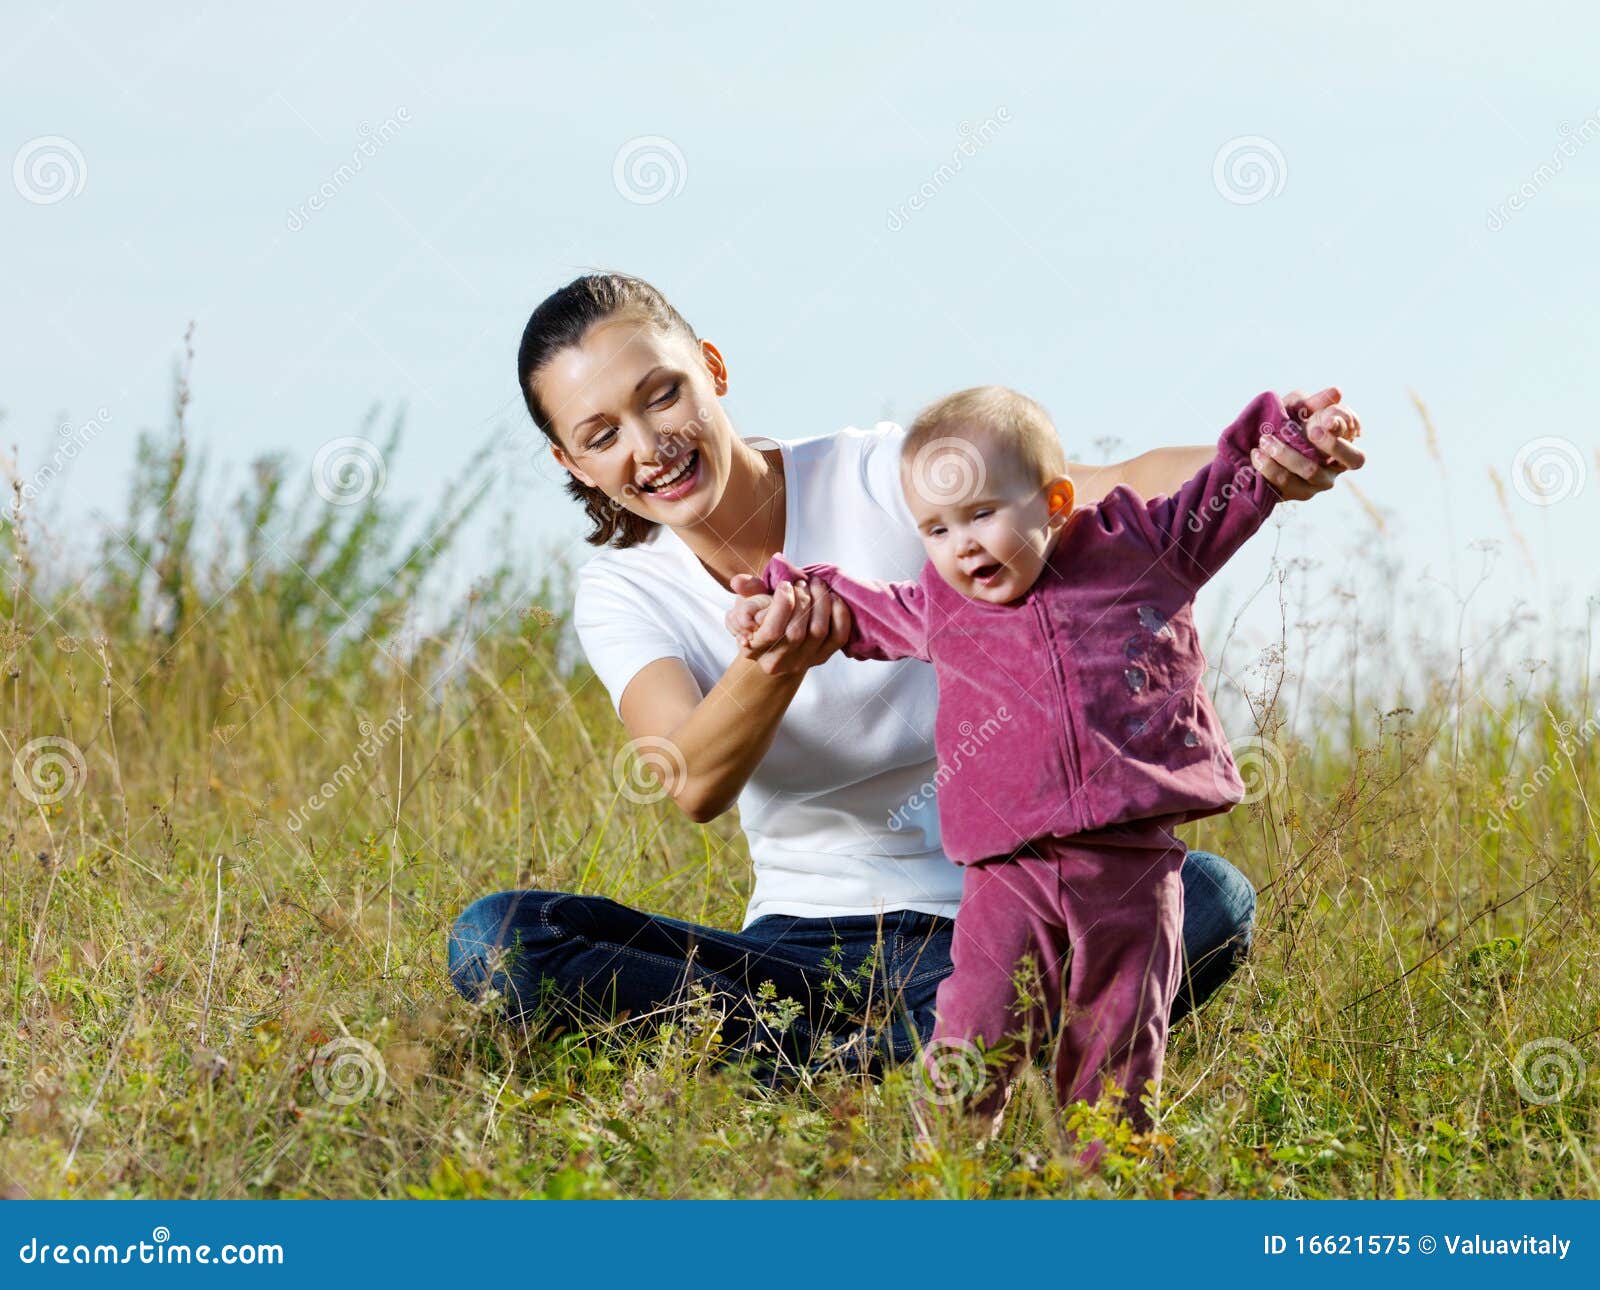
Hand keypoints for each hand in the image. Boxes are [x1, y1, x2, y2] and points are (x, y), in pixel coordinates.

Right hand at [726, 572, 851, 675]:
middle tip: (801, 583)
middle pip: (796, 632)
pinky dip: (839, 613)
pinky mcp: (823, 656)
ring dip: (820, 602)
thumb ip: (747, 590)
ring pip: (818, 632)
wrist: (778, 644)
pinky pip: (838, 636)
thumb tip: (739, 581)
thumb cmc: (762, 618)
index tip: (785, 585)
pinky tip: (831, 597)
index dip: (782, 605)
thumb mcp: (748, 604)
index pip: (771, 631)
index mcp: (754, 649)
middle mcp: (778, 661)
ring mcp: (803, 661)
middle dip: (802, 600)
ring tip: (815, 584)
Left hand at [1256, 386, 1365, 499]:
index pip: (1357, 445)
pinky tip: (1257, 454)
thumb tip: (1336, 392)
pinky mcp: (1293, 493)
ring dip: (1287, 454)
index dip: (1346, 434)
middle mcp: (1335, 468)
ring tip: (1265, 440)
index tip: (1327, 421)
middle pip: (1351, 462)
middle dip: (1332, 445)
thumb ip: (1313, 402)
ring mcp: (1316, 484)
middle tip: (1312, 430)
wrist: (1251, 444)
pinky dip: (1270, 467)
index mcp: (1343, 446)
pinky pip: (1285, 484)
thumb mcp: (1295, 408)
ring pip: (1311, 471)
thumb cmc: (1282, 422)